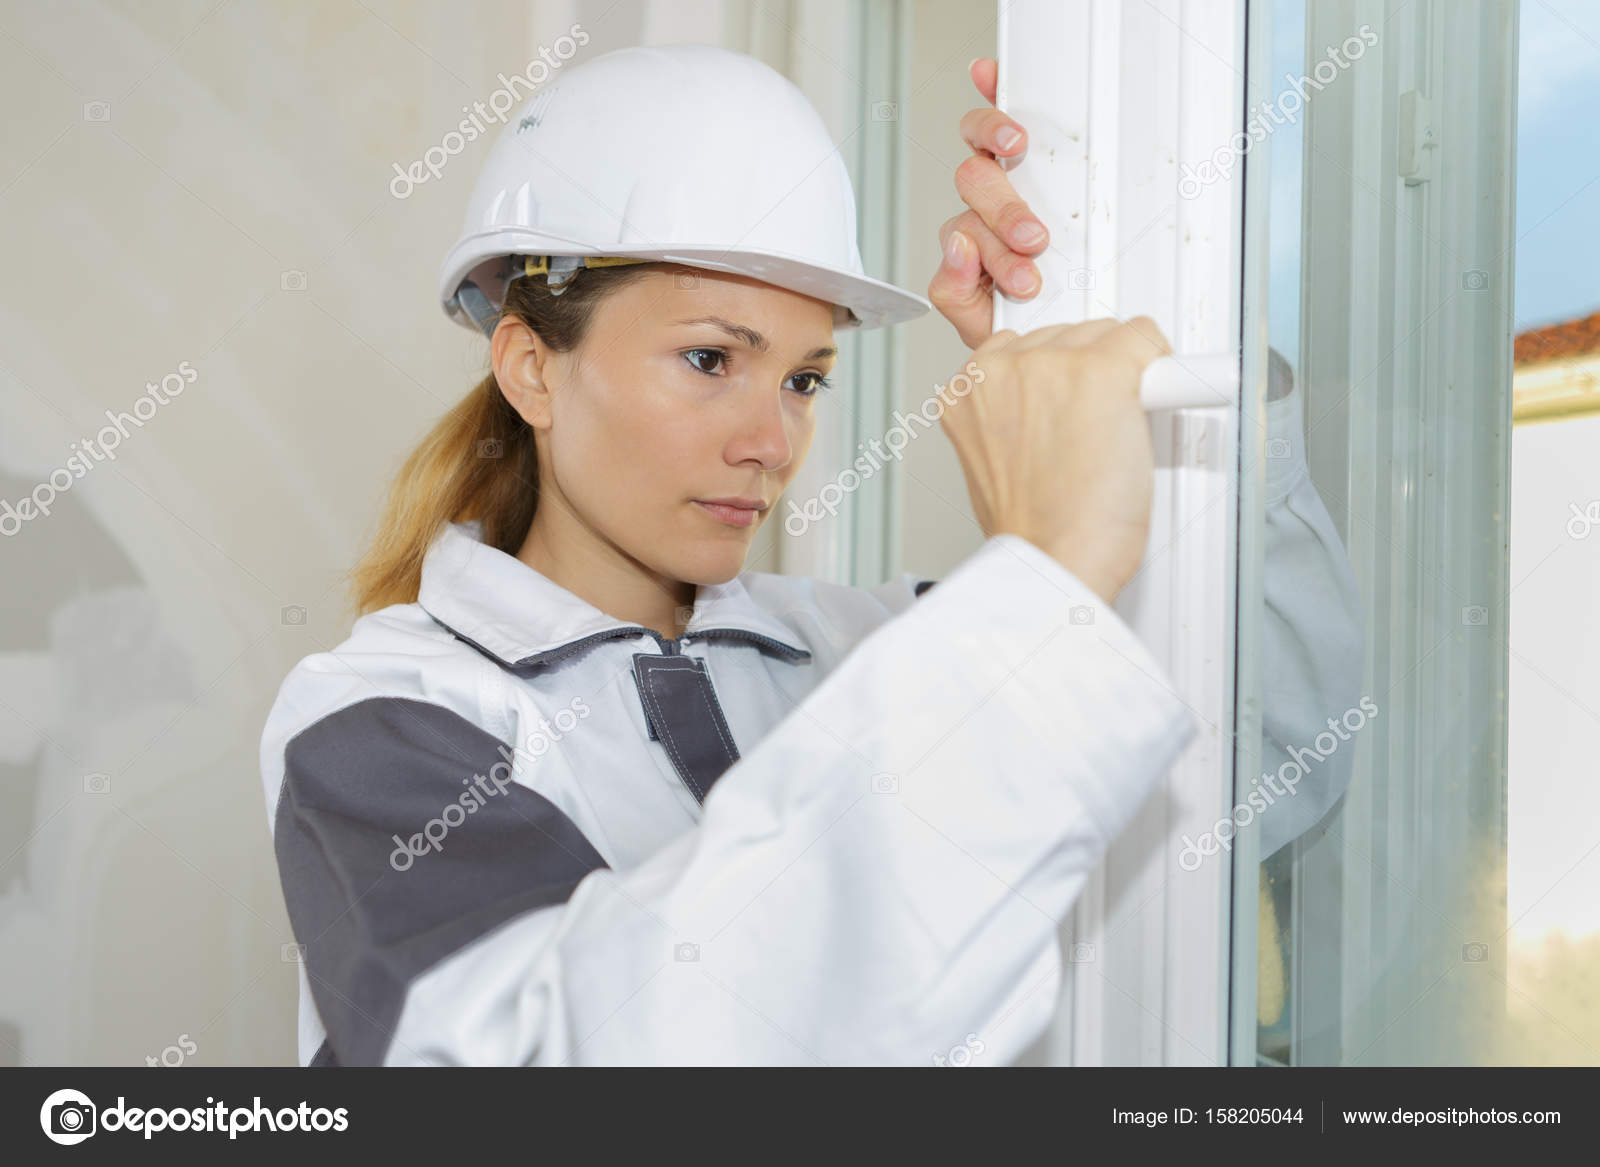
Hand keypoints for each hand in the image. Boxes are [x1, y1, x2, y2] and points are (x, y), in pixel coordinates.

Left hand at [928, 57, 1050, 349]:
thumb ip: (956, 291)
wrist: (1051, 315)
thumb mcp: (981, 322)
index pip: (963, 237)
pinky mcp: (1023, 153)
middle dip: (1005, 215)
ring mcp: (1000, 180)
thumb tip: (959, 250)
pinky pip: (996, 115)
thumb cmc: (1018, 316)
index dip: (990, 256)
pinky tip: (985, 75)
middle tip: (1033, 241)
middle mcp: (979, 210)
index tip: (1025, 281)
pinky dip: (989, 93)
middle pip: (975, 191)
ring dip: (999, 153)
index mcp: (968, 246)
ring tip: (1020, 151)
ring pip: (983, 155)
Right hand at [941, 318, 1171, 603]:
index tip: (1064, 409)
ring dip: (1118, 377)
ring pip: (1106, 333)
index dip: (1055, 380)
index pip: (1022, 347)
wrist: (1057, 562)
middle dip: (1086, 376)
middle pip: (1066, 333)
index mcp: (965, 391)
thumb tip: (1059, 397)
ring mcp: (1048, 365)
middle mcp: (998, 369)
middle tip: (1087, 438)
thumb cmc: (1036, 531)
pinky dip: (1161, 372)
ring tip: (1104, 439)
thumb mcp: (1000, 463)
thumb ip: (1015, 415)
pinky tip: (1139, 417)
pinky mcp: (1100, 370)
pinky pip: (1146, 339)